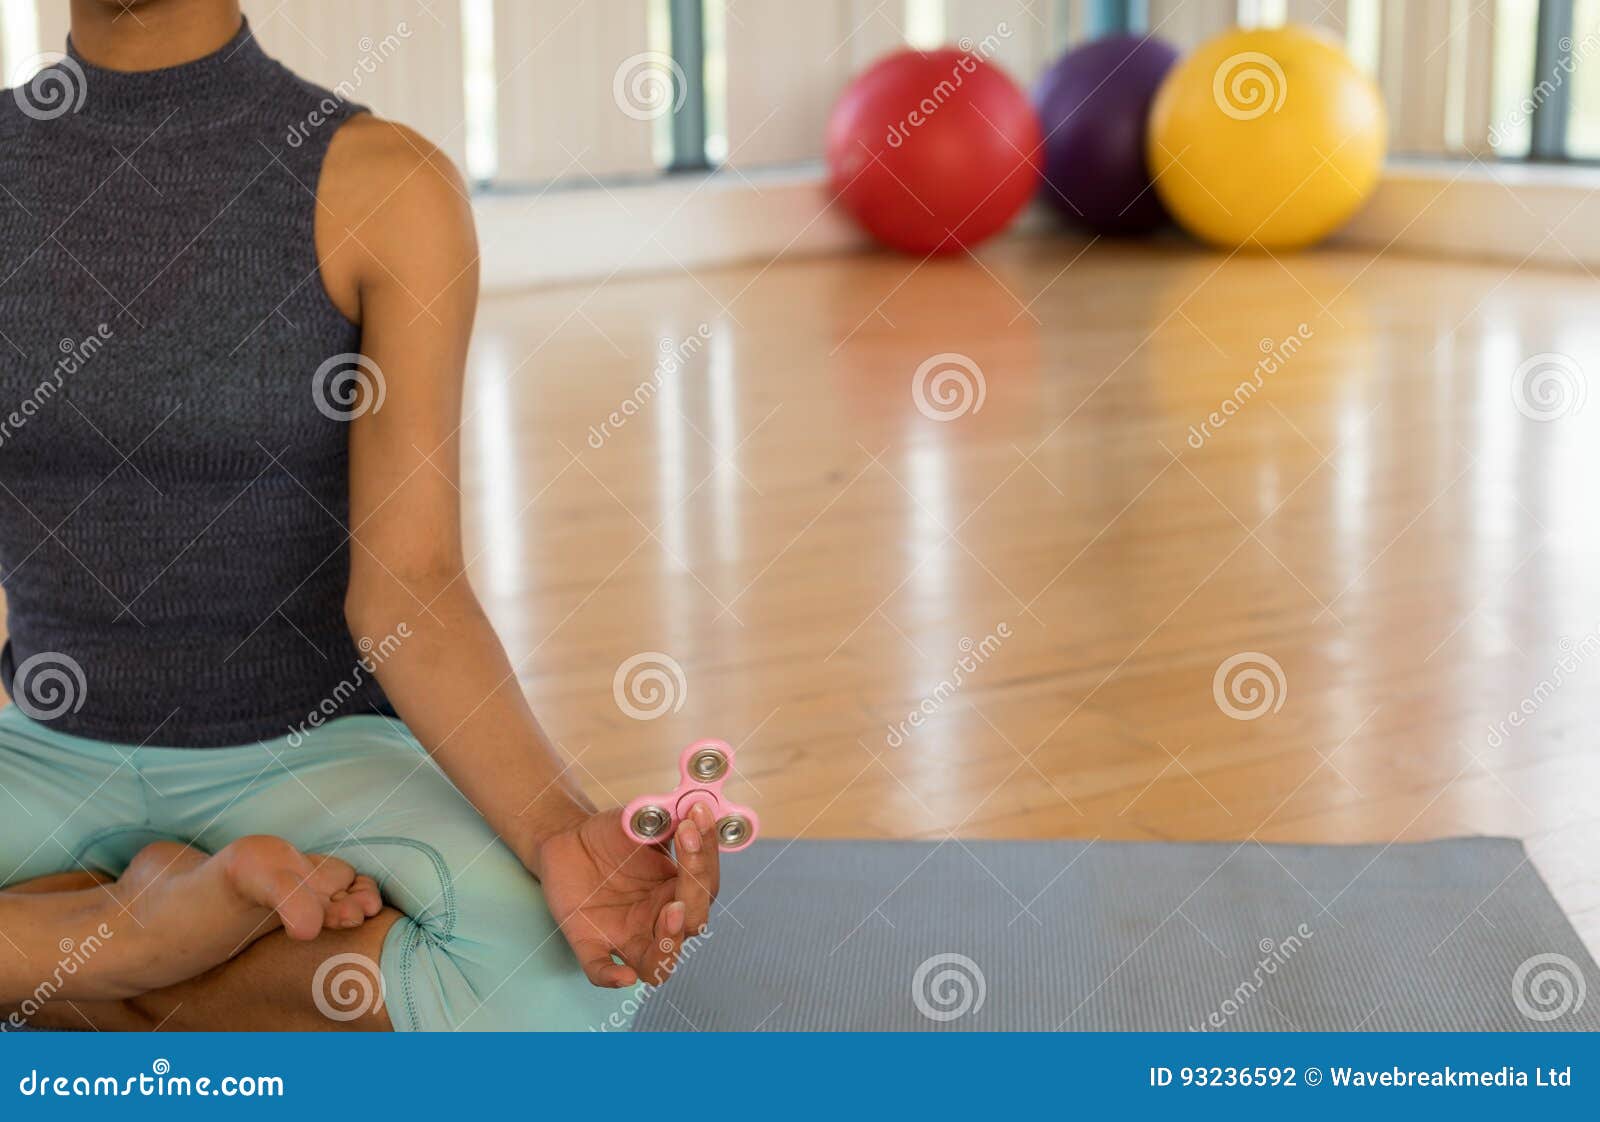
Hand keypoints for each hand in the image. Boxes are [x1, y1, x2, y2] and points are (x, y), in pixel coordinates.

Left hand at [533, 801, 719, 987]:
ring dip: (669, 946)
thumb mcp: (643, 819)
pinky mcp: (591, 943)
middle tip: (685, 878)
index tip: (694, 821)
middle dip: (693, 904)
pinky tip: (622, 975)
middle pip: (691, 926)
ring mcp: (626, 935)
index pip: (704, 884)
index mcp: (678, 889)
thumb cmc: (612, 833)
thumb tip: (692, 805)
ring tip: (670, 914)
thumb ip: (668, 817)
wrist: (567, 838)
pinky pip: (602, 970)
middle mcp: (658, 918)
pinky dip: (612, 977)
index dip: (704, 856)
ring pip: (658, 964)